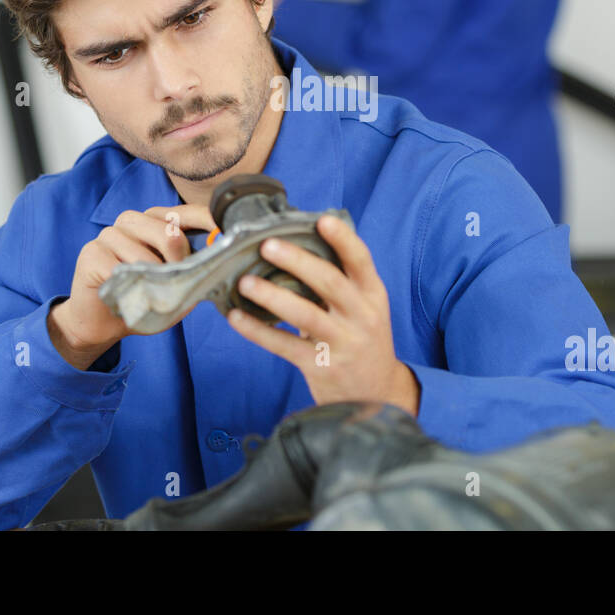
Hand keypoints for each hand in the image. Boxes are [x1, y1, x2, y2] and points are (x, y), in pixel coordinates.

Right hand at [50, 202, 215, 368]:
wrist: (101, 321)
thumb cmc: (140, 297)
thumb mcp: (173, 285)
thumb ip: (192, 272)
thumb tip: (216, 267)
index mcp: (153, 221)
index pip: (184, 213)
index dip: (207, 220)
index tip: (228, 230)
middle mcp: (131, 220)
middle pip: (169, 233)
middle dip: (179, 263)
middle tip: (174, 282)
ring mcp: (109, 234)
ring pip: (146, 256)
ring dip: (151, 282)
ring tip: (145, 293)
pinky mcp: (91, 253)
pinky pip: (121, 271)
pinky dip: (128, 288)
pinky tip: (125, 294)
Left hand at [227, 214, 420, 414]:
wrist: (377, 394)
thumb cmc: (362, 340)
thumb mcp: (364, 309)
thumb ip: (340, 283)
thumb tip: (296, 246)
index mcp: (373, 295)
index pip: (361, 260)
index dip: (342, 239)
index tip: (322, 220)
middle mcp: (362, 316)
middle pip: (330, 282)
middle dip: (297, 261)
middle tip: (267, 245)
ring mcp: (343, 343)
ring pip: (305, 314)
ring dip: (272, 296)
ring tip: (245, 282)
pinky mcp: (321, 366)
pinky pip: (284, 345)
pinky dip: (258, 331)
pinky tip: (237, 318)